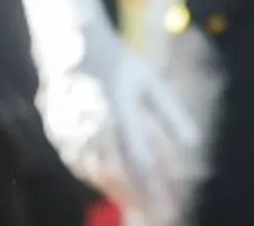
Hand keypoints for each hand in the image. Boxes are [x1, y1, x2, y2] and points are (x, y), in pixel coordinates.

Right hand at [34, 34, 197, 220]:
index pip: (142, 159)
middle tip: (159, 217)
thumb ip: (171, 114)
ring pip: (98, 174)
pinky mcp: (59, 134)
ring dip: (118, 194)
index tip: (169, 209)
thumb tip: (194, 143)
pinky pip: (79, 165)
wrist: (70, 44)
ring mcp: (73, 131)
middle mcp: (95, 124)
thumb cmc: (120, 65)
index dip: (155, 188)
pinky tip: (111, 190)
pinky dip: (97, 181)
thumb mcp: (151, 82)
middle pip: (120, 174)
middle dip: (139, 199)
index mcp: (122, 110)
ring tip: (140, 210)